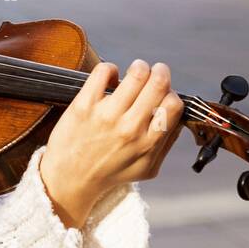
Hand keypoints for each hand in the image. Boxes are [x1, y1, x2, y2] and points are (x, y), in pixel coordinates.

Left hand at [39, 59, 184, 227]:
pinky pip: (104, 72)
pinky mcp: (84, 106)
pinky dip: (110, 69)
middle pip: (158, 84)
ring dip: (140, 67)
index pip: (173, 105)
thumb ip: (166, 144)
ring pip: (136, 74)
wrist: (70, 180)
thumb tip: (178, 118)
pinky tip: (110, 78)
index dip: (171, 95)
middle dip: (161, 72)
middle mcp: (130, 128)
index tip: (163, 95)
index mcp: (148, 143)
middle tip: (156, 72)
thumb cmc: (108, 173)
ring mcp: (107, 116)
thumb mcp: (146, 168)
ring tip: (136, 71)